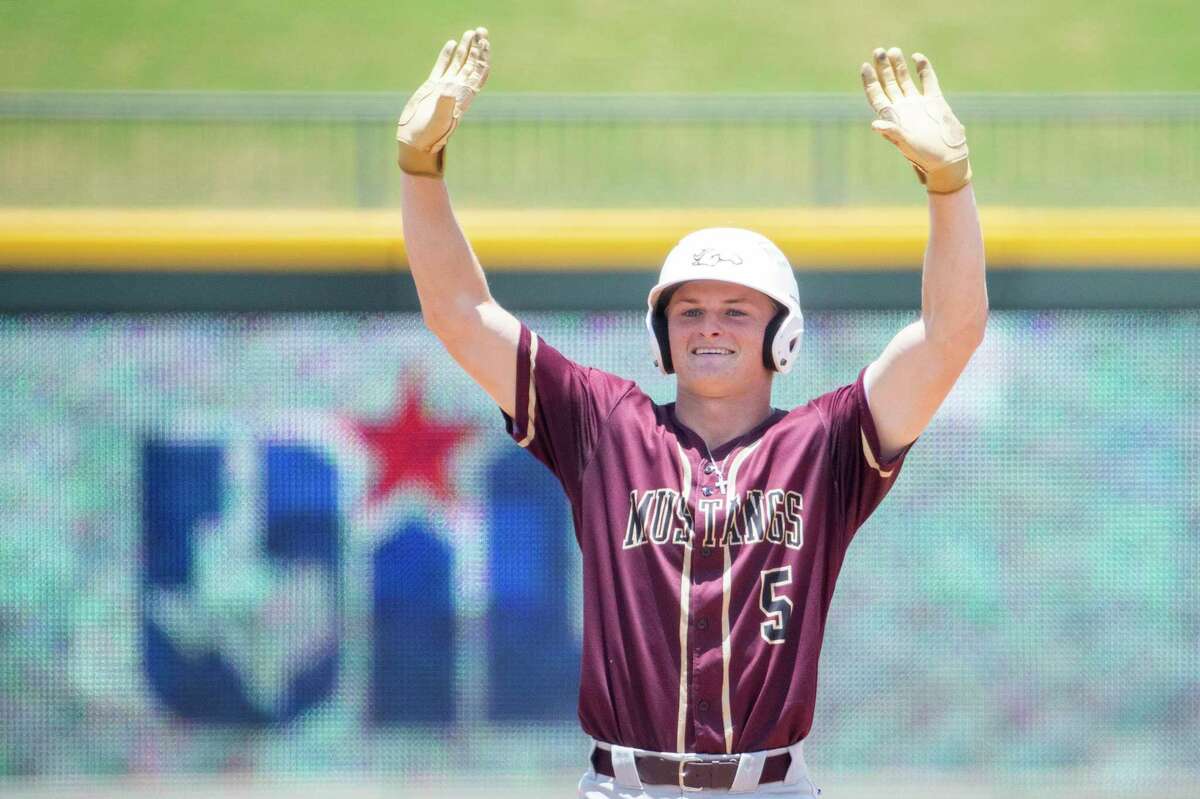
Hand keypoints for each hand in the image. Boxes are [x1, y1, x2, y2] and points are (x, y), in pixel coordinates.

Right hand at [396, 27, 490, 176]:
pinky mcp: (432, 86)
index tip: (486, 43)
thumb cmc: (430, 135)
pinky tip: (451, 43)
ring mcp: (445, 87)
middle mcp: (456, 90)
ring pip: (458, 63)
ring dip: (465, 48)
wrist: (417, 140)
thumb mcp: (439, 121)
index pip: (477, 73)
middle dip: (477, 48)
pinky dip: (447, 55)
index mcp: (463, 97)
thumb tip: (449, 91)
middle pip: (471, 65)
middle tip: (480, 30)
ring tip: (469, 32)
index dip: (483, 58)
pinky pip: (442, 66)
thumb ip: (444, 106)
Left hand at [860, 47, 970, 193]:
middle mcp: (902, 108)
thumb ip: (892, 132)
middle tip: (878, 50)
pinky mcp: (934, 101)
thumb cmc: (924, 154)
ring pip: (905, 80)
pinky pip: (927, 80)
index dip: (869, 81)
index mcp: (892, 117)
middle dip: (883, 68)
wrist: (948, 157)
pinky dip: (923, 68)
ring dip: (899, 66)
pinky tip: (917, 57)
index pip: (876, 95)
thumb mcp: (905, 143)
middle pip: (888, 84)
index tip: (865, 65)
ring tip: (893, 50)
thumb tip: (874, 125)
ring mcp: (917, 104)